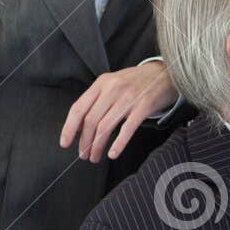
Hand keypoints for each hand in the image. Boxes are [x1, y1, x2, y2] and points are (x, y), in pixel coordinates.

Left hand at [60, 63, 175, 162]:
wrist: (165, 72)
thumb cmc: (136, 82)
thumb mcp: (113, 83)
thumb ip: (97, 100)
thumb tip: (79, 125)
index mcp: (101, 83)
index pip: (78, 108)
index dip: (69, 128)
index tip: (65, 143)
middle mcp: (112, 88)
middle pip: (91, 120)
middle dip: (84, 142)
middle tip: (84, 155)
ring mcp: (128, 97)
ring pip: (105, 126)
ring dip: (97, 146)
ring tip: (95, 156)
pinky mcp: (144, 106)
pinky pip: (127, 129)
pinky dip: (118, 144)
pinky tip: (113, 154)